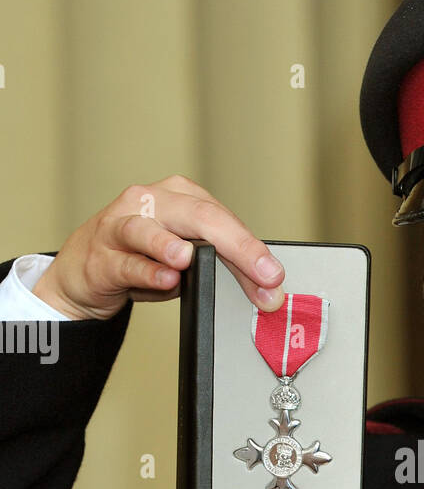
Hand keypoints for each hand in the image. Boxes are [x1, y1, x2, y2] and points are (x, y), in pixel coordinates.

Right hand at [33, 174, 284, 320]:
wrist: (84, 273)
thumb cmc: (139, 258)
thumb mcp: (186, 261)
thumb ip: (222, 269)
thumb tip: (266, 290)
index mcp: (180, 197)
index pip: (224, 220)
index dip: (253, 250)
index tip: (274, 278)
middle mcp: (151, 202)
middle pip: (199, 216)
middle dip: (236, 246)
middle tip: (263, 273)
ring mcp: (121, 225)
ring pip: (147, 229)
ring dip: (169, 245)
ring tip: (189, 259)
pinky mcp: (100, 256)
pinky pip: (125, 263)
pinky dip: (146, 271)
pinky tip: (166, 280)